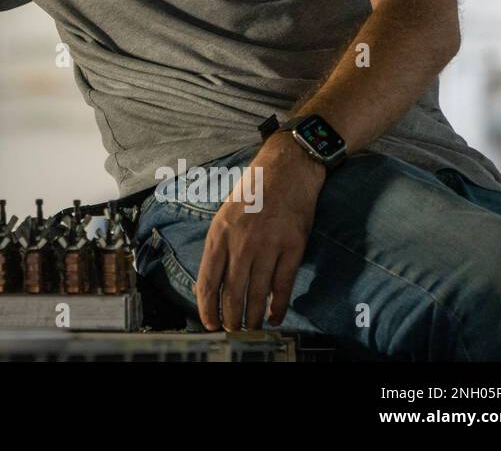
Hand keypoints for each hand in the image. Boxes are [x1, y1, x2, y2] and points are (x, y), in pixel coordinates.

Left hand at [194, 134, 325, 330]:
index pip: (208, 280)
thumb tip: (211, 280)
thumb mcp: (224, 214)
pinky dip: (279, 305)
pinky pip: (283, 284)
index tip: (209, 322)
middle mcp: (241, 242)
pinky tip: (275, 316)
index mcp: (219, 233)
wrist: (286, 169)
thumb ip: (219, 246)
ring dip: (254, 316)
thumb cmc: (253, 191)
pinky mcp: (293, 246)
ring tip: (251, 328)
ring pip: (258, 292)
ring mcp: (268, 245)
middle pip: (233, 291)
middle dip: (231, 317)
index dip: (207, 306)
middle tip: (232, 330)